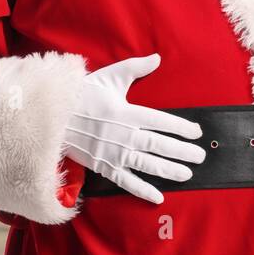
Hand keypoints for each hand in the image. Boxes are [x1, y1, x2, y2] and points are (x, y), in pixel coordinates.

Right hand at [63, 53, 204, 203]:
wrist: (53, 115)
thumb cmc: (84, 94)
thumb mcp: (111, 76)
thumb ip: (137, 67)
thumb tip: (158, 57)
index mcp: (128, 112)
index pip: (163, 121)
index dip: (182, 128)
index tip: (197, 132)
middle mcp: (125, 135)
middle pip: (160, 146)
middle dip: (183, 152)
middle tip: (200, 156)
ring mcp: (114, 153)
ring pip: (148, 165)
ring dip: (169, 170)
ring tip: (188, 174)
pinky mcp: (104, 166)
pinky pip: (126, 182)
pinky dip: (143, 190)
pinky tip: (158, 196)